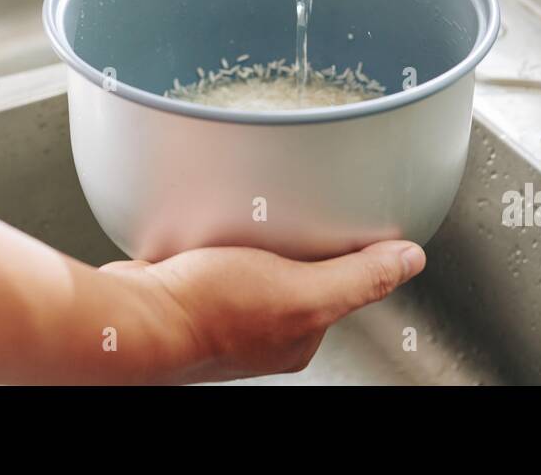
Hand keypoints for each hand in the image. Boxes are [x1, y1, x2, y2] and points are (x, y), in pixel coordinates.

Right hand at [101, 240, 424, 382]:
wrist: (130, 317)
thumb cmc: (207, 312)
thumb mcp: (301, 291)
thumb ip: (359, 277)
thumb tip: (410, 260)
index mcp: (298, 335)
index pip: (341, 282)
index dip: (345, 247)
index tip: (344, 215)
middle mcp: (263, 328)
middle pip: (297, 267)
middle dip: (294, 235)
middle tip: (286, 206)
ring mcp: (224, 308)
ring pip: (255, 256)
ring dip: (254, 230)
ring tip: (249, 208)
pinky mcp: (189, 287)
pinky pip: (216, 250)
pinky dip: (218, 231)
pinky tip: (212, 218)